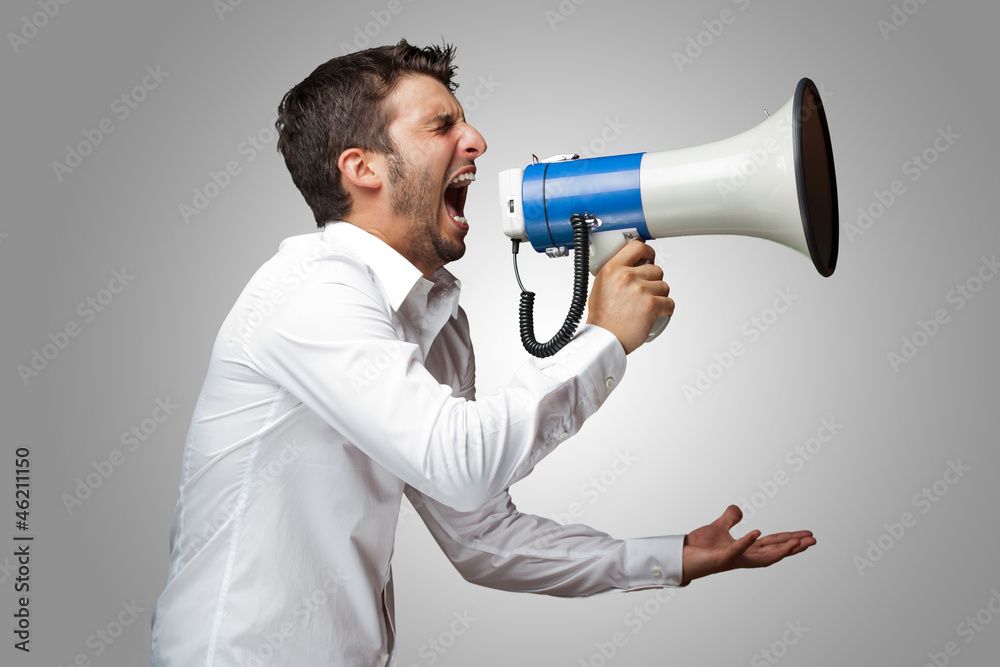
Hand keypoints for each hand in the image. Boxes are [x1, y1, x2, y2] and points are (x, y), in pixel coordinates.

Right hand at [586, 240, 672, 354]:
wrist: (605, 339)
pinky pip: (669, 302)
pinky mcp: (652, 304)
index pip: (636, 246)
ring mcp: (640, 289)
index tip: (649, 256)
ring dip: (659, 297)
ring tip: (645, 307)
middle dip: (653, 282)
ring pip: (664, 286)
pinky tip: (655, 315)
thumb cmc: (602, 318)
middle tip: (643, 294)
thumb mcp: (600, 286)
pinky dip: (665, 310)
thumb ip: (616, 273)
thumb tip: (632, 265)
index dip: (647, 251)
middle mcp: (626, 276)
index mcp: (612, 269)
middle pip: (655, 269)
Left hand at [681, 505, 815, 584]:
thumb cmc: (700, 547)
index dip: (790, 540)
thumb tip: (739, 510)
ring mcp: (733, 559)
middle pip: (774, 552)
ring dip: (780, 550)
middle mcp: (743, 557)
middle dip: (793, 547)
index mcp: (746, 550)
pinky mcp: (721, 558)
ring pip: (762, 557)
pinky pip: (735, 550)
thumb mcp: (718, 527)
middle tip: (812, 540)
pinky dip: (746, 542)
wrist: (681, 555)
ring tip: (797, 543)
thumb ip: (730, 518)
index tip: (807, 535)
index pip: (772, 544)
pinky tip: (756, 532)